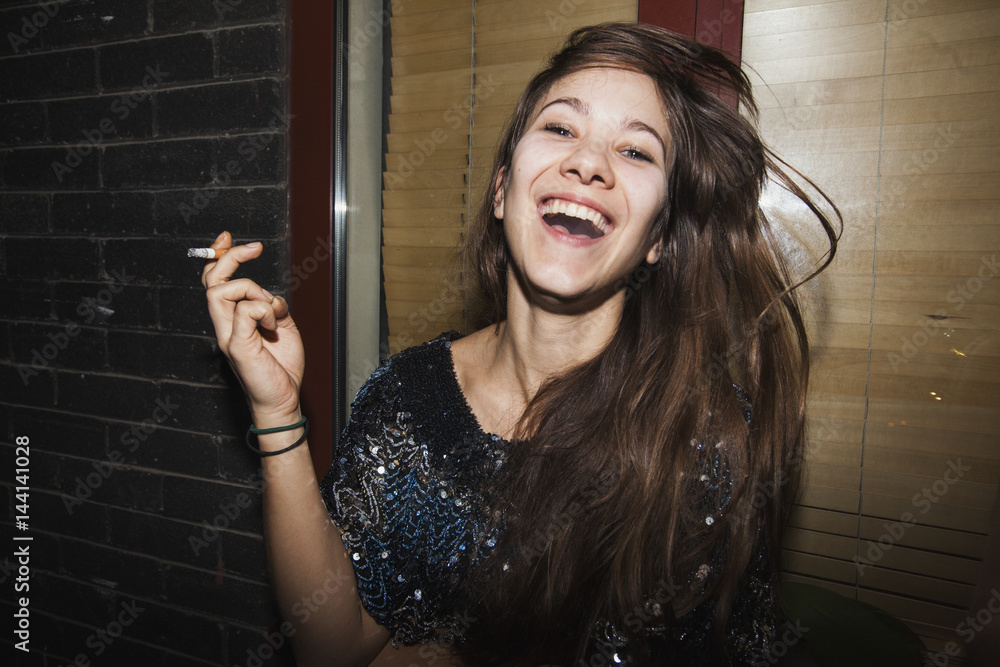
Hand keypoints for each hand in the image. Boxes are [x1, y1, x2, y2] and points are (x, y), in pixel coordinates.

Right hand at [201, 231, 304, 422]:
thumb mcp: (282, 327)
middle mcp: (225, 325)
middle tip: (254, 249)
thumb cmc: (281, 367)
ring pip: (219, 292)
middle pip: (210, 281)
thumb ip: (273, 306)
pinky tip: (273, 325)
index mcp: (233, 319)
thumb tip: (270, 295)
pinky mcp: (237, 346)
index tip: (229, 238)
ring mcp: (228, 336)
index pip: (215, 282)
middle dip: (229, 257)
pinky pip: (243, 312)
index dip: (219, 256)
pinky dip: (263, 309)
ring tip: (269, 309)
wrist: (283, 399)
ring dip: (250, 289)